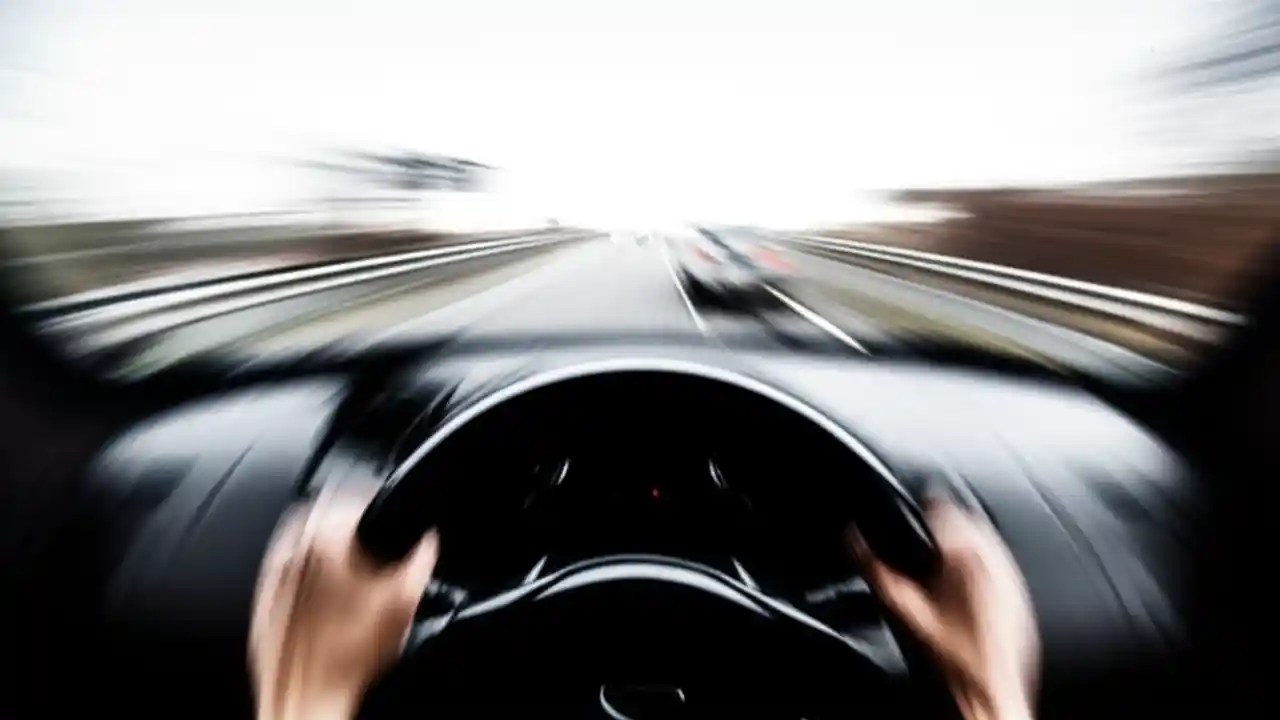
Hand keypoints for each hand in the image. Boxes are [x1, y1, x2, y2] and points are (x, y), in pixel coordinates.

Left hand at [249, 486, 438, 719]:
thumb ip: (422, 559)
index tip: (386, 518)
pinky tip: (328, 602)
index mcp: (323, 538)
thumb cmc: (348, 655)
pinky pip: (287, 573)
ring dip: (324, 547)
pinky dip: (306, 576)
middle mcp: (290, 549)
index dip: (377, 505)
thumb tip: (428, 542)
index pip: (352, 496)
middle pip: (323, 514)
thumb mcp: (404, 603)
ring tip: (350, 571)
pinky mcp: (262, 600)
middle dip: (347, 524)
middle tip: (370, 543)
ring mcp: (271, 576)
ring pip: (301, 542)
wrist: (308, 698)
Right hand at [851, 503, 1038, 719]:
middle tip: (927, 527)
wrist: (989, 688)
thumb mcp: (904, 610)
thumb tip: (852, 539)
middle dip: (946, 519)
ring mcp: (1011, 576)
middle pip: (968, 518)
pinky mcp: (1020, 592)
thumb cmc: (951, 655)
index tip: (916, 506)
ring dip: (966, 536)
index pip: (945, 509)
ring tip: (945, 550)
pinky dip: (983, 558)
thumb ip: (875, 570)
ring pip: (987, 536)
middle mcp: (994, 561)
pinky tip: (968, 579)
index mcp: (965, 557)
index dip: (925, 504)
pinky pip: (1001, 560)